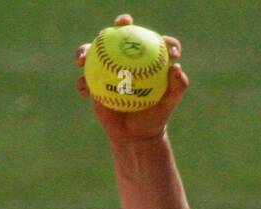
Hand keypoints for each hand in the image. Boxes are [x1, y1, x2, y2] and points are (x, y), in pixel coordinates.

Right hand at [75, 12, 188, 144]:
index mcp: (148, 61)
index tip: (169, 49)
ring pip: (94, 50)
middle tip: (123, 23)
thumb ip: (177, 86)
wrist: (136, 135)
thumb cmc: (155, 118)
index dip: (164, 41)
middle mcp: (128, 59)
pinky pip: (84, 78)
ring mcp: (109, 66)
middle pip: (121, 34)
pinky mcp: (94, 79)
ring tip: (84, 58)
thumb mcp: (168, 104)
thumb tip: (176, 67)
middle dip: (121, 22)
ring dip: (85, 49)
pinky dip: (83, 82)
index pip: (157, 44)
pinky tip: (85, 91)